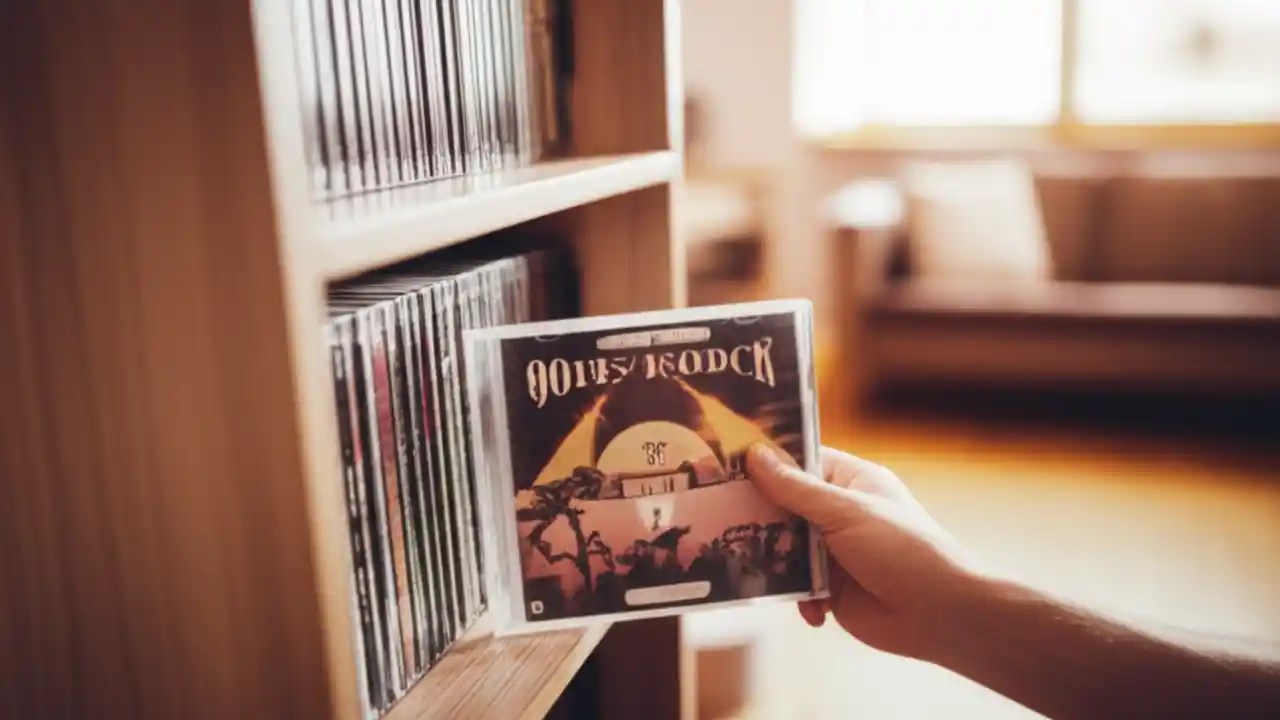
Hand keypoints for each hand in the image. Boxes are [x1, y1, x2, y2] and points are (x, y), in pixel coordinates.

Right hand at [747, 444, 980, 659]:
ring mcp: (833, 551)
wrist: (939, 613)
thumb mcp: (845, 511)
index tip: (724, 463)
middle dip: (758, 515)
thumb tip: (754, 454)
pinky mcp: (830, 588)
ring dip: (773, 559)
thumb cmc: (902, 548)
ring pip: (784, 547)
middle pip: (784, 506)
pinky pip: (796, 585)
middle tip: (716, 515)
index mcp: (850, 481)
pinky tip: (808, 607)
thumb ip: (796, 488)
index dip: (766, 462)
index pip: (800, 461)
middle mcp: (839, 512)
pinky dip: (797, 596)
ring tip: (743, 562)